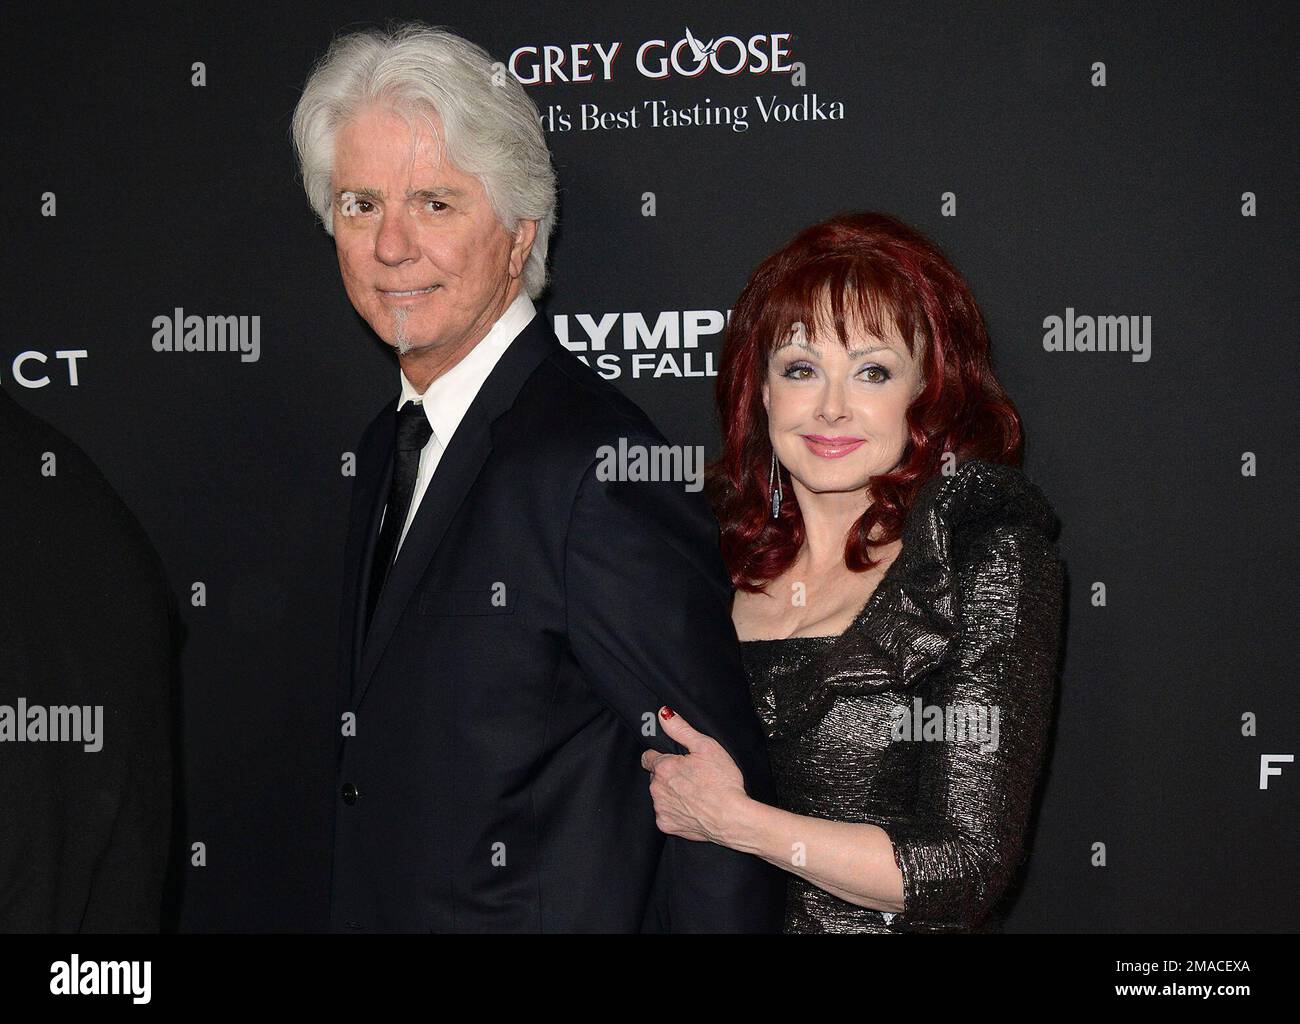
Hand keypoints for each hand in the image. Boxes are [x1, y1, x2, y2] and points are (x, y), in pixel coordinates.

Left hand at [640, 706, 749, 844]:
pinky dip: (676, 811)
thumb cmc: (722, 783)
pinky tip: (693, 808)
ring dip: (672, 793)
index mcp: (664, 768)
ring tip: (694, 793)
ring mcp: (661, 808)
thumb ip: (681, 729)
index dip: (662, 756)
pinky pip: (666, 814)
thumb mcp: (706, 746)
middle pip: (656, 777)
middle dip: (669, 775)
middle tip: (691, 776)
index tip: (675, 760)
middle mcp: (657, 789)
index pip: (648, 757)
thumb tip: (664, 714)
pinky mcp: (666, 825)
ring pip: (660, 795)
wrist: (732, 818)